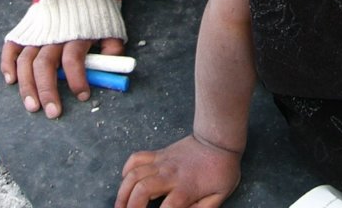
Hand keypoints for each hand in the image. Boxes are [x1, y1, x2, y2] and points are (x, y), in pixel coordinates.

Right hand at [1, 36, 125, 117]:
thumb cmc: (95, 15)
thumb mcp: (110, 28)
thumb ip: (112, 48)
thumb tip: (112, 69)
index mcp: (77, 32)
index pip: (73, 59)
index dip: (77, 79)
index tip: (82, 96)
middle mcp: (54, 33)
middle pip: (45, 64)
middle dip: (48, 91)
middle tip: (53, 112)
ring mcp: (37, 32)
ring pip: (26, 60)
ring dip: (27, 86)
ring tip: (32, 106)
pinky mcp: (26, 29)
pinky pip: (11, 47)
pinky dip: (8, 63)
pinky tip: (11, 80)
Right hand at [115, 135, 240, 207]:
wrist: (218, 139)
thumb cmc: (221, 169)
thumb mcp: (219, 195)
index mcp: (185, 189)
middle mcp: (170, 175)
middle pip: (142, 190)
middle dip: (130, 206)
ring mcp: (162, 162)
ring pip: (134, 174)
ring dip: (123, 192)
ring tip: (120, 206)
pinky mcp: (159, 153)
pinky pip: (137, 158)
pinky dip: (127, 170)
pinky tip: (125, 181)